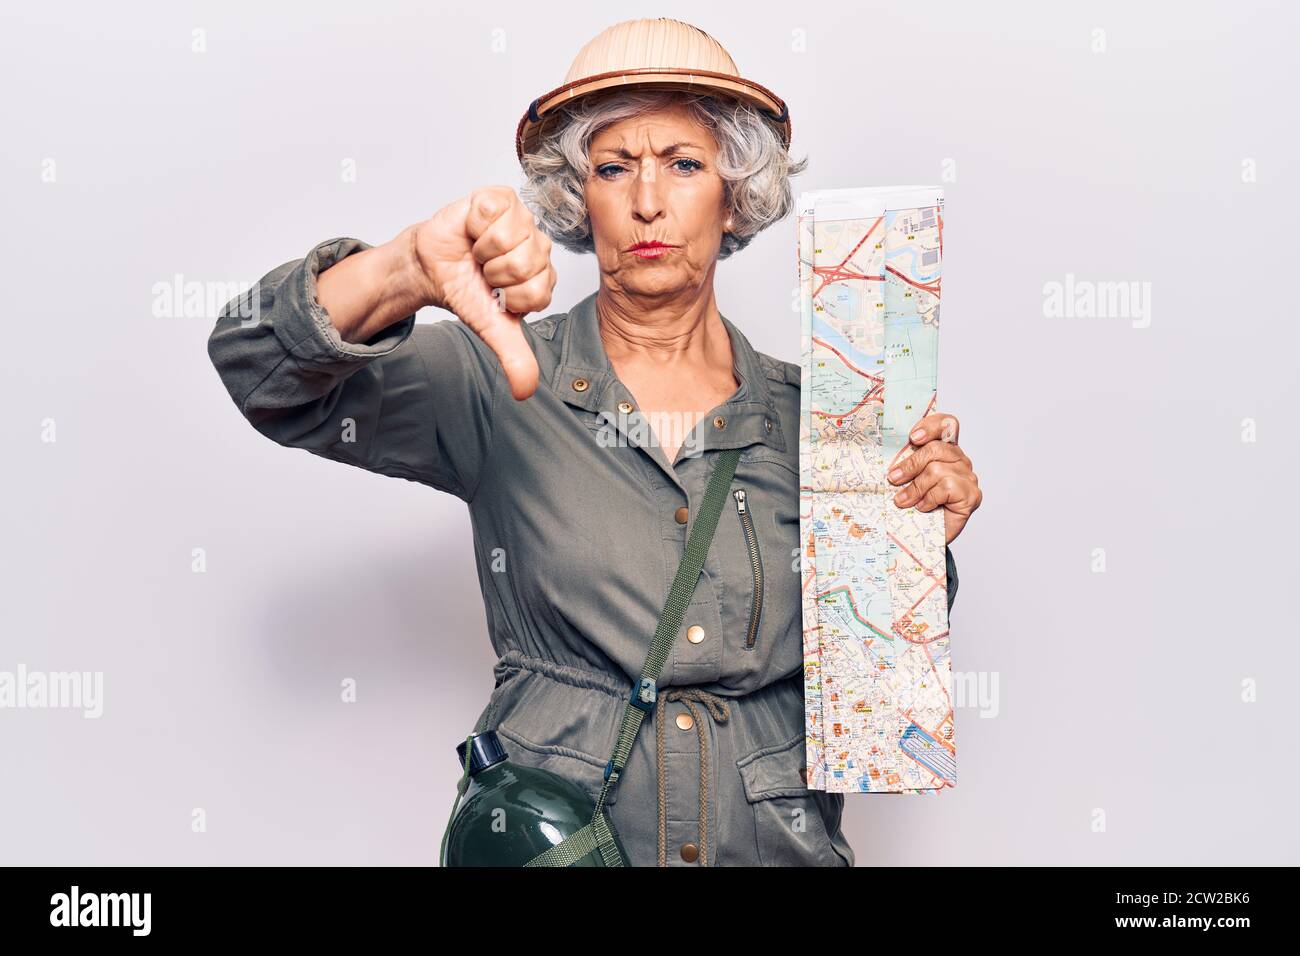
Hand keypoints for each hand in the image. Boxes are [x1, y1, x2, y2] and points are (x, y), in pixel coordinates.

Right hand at [413, 186, 554, 400]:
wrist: (431, 267)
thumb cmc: (466, 290)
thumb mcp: (491, 328)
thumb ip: (514, 357)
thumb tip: (525, 392)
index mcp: (545, 276)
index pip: (539, 292)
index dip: (508, 297)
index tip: (496, 294)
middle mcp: (540, 246)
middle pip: (526, 265)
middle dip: (494, 274)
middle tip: (484, 273)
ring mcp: (523, 220)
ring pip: (509, 239)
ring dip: (482, 251)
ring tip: (478, 253)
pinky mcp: (501, 198)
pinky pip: (494, 214)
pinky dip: (475, 226)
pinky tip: (473, 230)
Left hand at [886, 411, 981, 544]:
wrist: (927, 537)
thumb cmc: (916, 506)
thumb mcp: (906, 480)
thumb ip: (905, 464)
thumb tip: (887, 458)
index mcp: (945, 451)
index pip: (947, 424)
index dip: (931, 425)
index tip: (913, 437)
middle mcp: (959, 461)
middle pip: (936, 448)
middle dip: (910, 464)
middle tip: (893, 478)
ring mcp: (968, 477)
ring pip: (937, 470)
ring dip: (915, 487)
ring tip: (903, 501)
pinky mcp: (971, 495)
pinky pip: (946, 487)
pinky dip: (929, 499)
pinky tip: (923, 507)